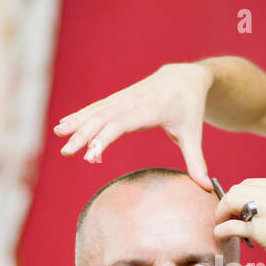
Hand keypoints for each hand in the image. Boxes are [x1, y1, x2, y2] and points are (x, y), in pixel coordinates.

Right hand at [53, 62, 215, 189]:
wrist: (185, 77)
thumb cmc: (190, 108)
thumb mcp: (194, 134)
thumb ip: (197, 161)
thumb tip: (207, 188)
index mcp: (151, 110)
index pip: (123, 124)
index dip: (106, 138)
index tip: (91, 154)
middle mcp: (134, 101)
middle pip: (104, 118)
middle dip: (84, 134)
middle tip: (67, 152)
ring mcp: (124, 97)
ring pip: (96, 110)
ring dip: (76, 123)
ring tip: (58, 136)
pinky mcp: (118, 98)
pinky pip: (96, 107)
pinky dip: (79, 115)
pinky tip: (64, 125)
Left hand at [212, 178, 265, 265]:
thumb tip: (247, 210)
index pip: (249, 183)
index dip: (237, 198)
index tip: (234, 213)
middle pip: (237, 190)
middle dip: (226, 205)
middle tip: (225, 221)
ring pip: (231, 202)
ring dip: (221, 215)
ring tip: (222, 228)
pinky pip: (232, 226)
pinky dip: (221, 230)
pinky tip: (221, 237)